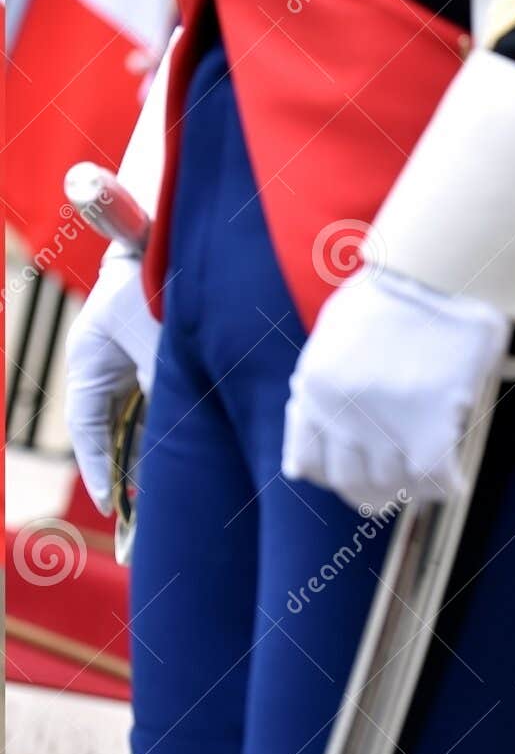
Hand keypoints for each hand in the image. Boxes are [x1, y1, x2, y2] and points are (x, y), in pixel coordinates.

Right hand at [65, 246, 160, 512]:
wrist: (166, 239)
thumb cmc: (158, 286)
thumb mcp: (161, 345)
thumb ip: (166, 389)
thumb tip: (179, 433)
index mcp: (89, 363)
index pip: (88, 428)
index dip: (97, 468)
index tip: (111, 504)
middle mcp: (103, 366)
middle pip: (111, 428)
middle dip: (127, 469)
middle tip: (142, 514)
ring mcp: (126, 362)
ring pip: (135, 419)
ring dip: (149, 451)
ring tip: (164, 496)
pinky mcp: (151, 359)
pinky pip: (154, 404)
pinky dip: (165, 428)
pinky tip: (186, 455)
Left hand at [283, 266, 510, 510]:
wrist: (441, 270)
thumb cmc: (396, 294)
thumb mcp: (337, 334)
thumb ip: (326, 382)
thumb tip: (313, 429)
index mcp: (315, 388)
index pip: (309, 464)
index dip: (335, 476)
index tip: (358, 474)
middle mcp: (341, 411)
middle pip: (353, 481)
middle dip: (374, 493)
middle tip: (396, 491)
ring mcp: (384, 419)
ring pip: (395, 482)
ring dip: (413, 488)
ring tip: (431, 481)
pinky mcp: (429, 421)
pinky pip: (434, 477)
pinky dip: (445, 486)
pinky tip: (454, 483)